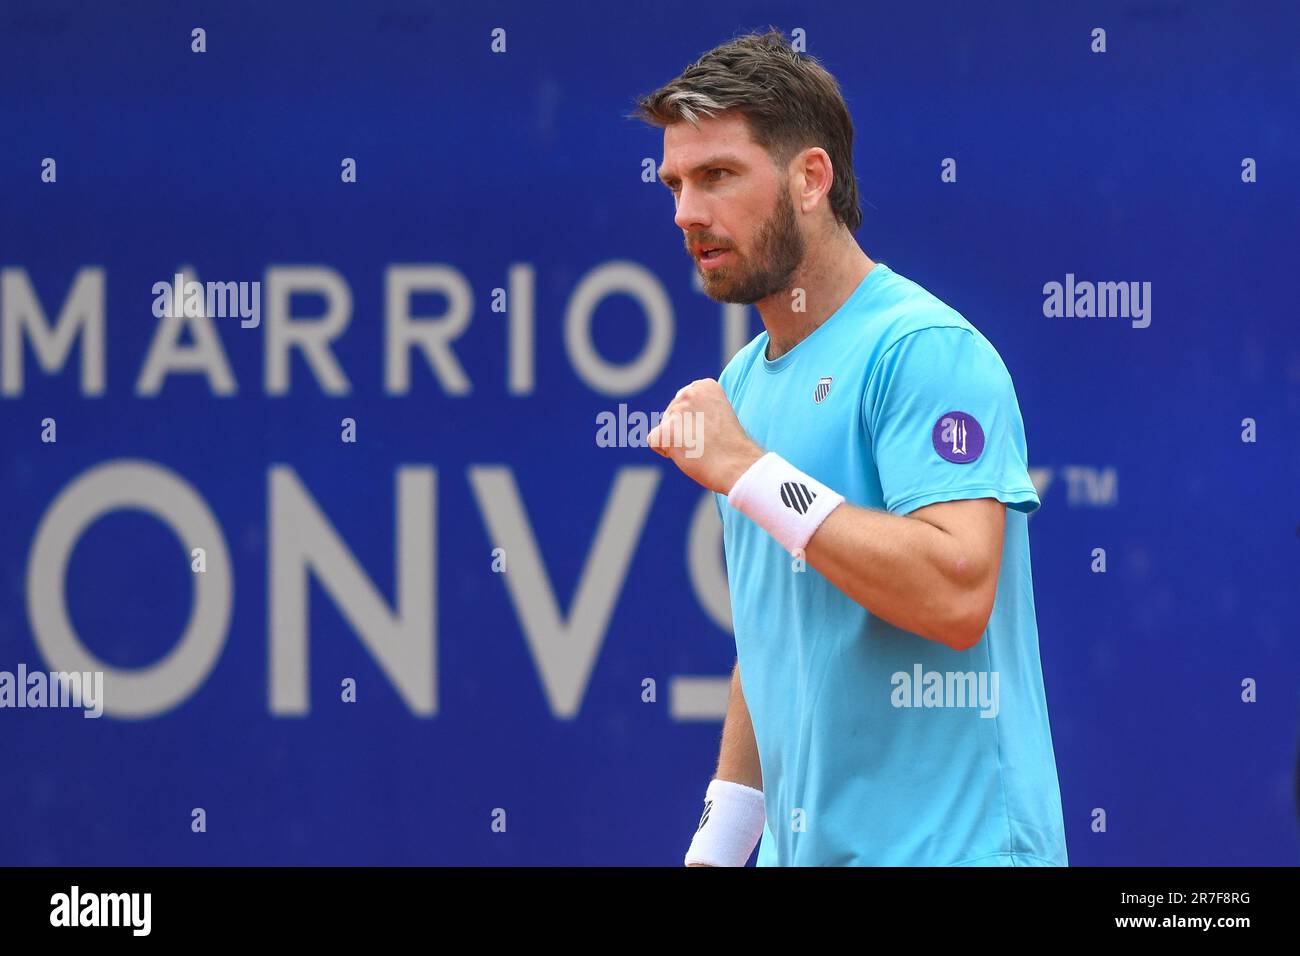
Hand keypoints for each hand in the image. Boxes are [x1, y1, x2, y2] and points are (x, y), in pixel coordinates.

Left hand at [646, 378, 762, 493]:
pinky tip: (685, 454)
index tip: (711, 429)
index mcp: (705, 385)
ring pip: (664, 427)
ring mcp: (677, 410)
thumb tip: (681, 417)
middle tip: (705, 442)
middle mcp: (690, 392)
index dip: (694, 420)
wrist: (736, 464)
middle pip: (671, 413)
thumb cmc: (731, 446)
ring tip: (699, 448)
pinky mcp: (666, 430)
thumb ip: (699, 409)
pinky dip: (665, 451)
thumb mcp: (718, 415)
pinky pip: (654, 440)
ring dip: (677, 441)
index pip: (684, 401)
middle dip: (683, 430)